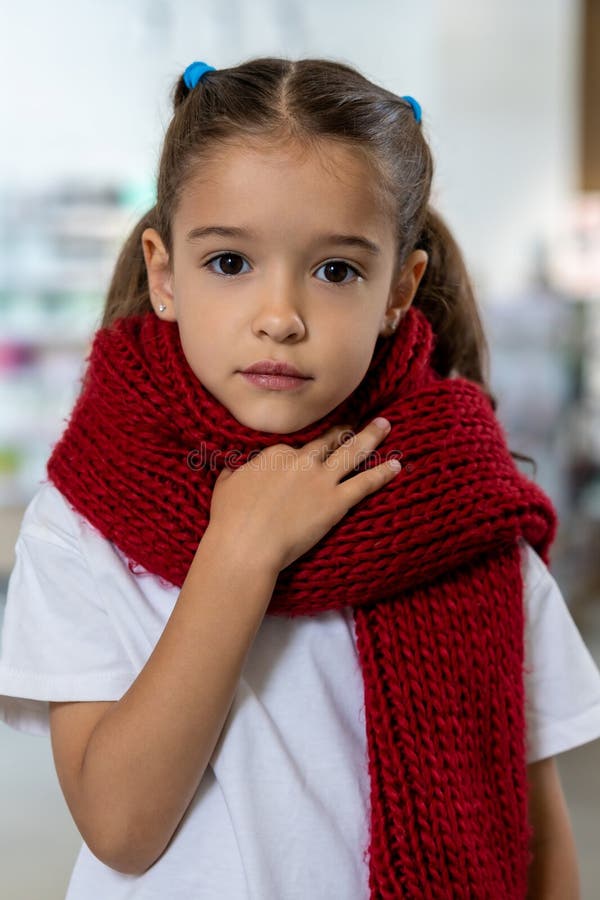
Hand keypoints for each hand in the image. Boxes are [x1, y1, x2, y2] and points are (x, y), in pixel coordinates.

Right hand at [206, 418, 399, 571]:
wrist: (246, 544)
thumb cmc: (230, 519)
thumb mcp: (226, 484)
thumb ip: (234, 471)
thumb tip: (232, 466)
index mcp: (276, 452)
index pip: (297, 447)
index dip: (304, 451)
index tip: (310, 452)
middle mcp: (302, 459)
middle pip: (329, 440)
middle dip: (345, 428)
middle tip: (359, 418)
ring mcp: (321, 479)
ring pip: (352, 452)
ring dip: (371, 436)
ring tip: (385, 425)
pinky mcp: (336, 502)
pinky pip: (365, 483)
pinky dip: (383, 473)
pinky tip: (397, 465)